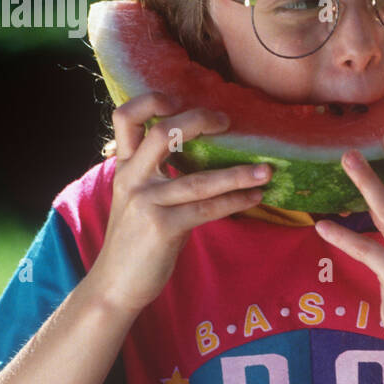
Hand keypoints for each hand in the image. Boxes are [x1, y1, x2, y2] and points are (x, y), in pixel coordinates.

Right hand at [90, 91, 272, 313]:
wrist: (116, 283)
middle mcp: (132, 178)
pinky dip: (236, 202)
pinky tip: (255, 198)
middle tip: (229, 121)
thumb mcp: (142, 196)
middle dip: (200, 120)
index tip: (182, 99)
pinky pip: (207, 209)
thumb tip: (210, 150)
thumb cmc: (138, 237)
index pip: (125, 116)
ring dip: (237, 173)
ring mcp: (146, 202)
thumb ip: (162, 171)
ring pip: (198, 179)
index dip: (152, 100)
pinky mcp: (162, 227)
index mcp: (125, 165)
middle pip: (165, 132)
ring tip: (267, 171)